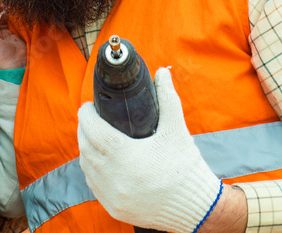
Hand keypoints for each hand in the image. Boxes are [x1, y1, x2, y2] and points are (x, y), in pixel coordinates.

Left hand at [77, 67, 222, 232]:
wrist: (196, 207)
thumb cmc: (186, 167)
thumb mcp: (176, 129)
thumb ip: (167, 98)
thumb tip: (162, 72)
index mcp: (125, 156)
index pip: (93, 130)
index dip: (86, 115)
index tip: (89, 106)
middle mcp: (114, 178)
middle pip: (85, 147)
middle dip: (84, 129)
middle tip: (91, 118)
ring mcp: (111, 196)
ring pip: (86, 167)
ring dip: (86, 149)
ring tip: (94, 136)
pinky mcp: (114, 208)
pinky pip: (93, 185)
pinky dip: (92, 171)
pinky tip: (100, 162)